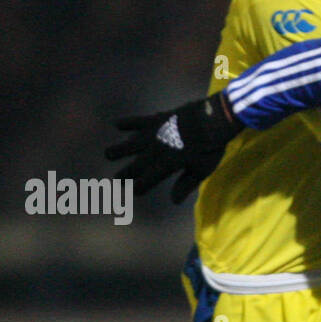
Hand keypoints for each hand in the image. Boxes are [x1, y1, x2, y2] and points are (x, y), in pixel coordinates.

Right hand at [105, 93, 239, 202]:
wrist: (212, 119)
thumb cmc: (210, 147)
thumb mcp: (201, 170)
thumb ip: (186, 185)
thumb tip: (174, 201)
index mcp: (167, 165)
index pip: (149, 180)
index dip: (140, 187)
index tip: (133, 192)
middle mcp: (156, 151)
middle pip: (137, 165)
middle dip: (126, 173)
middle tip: (114, 180)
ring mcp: (154, 134)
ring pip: (131, 144)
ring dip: (119, 149)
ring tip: (108, 154)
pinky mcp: (156, 120)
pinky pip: (138, 121)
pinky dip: (128, 123)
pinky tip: (117, 124)